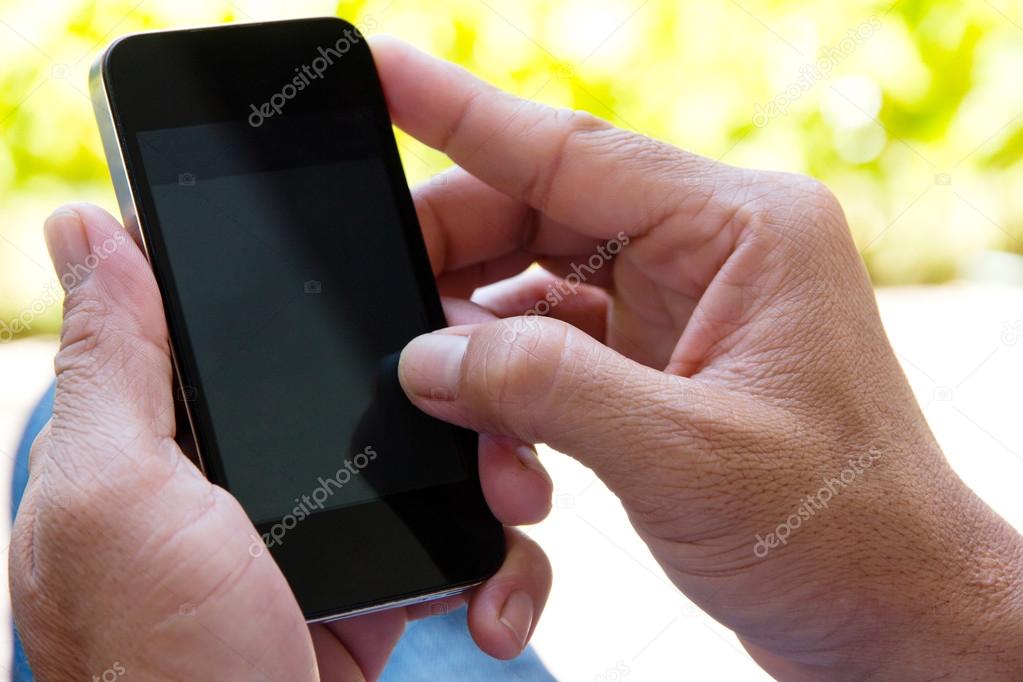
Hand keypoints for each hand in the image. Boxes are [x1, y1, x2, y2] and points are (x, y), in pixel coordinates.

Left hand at [10, 204, 552, 679]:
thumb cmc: (162, 665)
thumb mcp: (117, 498)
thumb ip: (113, 364)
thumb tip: (84, 226)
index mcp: (178, 432)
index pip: (257, 317)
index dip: (328, 282)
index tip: (402, 253)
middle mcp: (252, 469)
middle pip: (371, 376)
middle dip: (446, 378)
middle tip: (490, 390)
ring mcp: (325, 524)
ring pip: (433, 449)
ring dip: (491, 466)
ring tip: (516, 495)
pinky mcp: (381, 579)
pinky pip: (458, 536)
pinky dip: (494, 558)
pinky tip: (492, 594)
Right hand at [378, 38, 1022, 679]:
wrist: (890, 620)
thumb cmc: (838, 533)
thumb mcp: (682, 455)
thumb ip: (543, 391)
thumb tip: (427, 359)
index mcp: (740, 232)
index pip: (571, 151)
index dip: (462, 113)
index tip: (384, 73)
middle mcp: (709, 256)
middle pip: (538, 218)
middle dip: (453, 264)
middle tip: (380, 301)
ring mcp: (681, 315)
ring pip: (536, 293)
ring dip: (485, 354)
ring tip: (459, 421)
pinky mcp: (660, 374)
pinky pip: (554, 357)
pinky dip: (514, 397)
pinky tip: (506, 454)